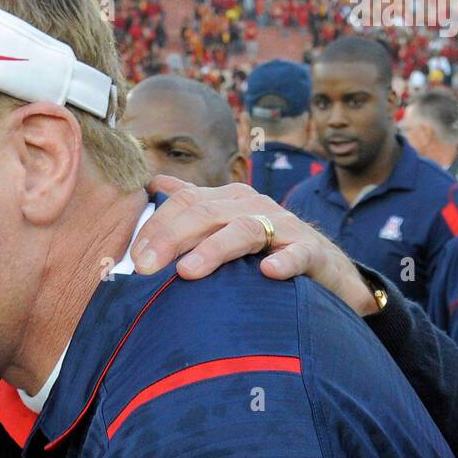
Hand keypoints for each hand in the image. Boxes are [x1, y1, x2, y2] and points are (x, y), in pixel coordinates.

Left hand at [135, 176, 379, 316]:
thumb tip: (155, 183)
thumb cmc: (266, 249)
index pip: (185, 202)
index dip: (155, 226)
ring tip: (188, 272)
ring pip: (244, 231)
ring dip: (214, 250)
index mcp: (228, 200)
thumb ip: (193, 207)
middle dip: (171, 238)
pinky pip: (297, 254)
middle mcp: (253, 206)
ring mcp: (284, 227)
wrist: (326, 267)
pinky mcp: (311, 252)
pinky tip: (267, 273)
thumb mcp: (226, 225)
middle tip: (144, 267)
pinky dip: (283, 263)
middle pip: (206, 213)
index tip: (131, 257)